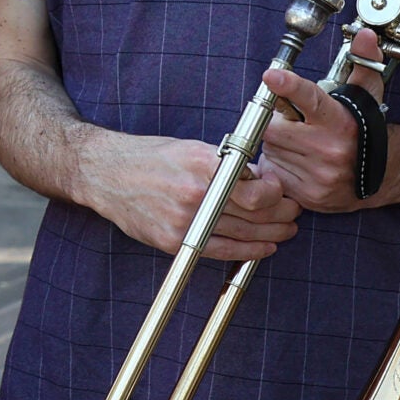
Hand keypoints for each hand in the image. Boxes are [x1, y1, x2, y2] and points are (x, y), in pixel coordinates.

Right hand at [69, 130, 299, 261]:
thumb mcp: (190, 149)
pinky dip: (248, 251)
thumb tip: (263, 180)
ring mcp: (183, 220)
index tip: (283, 190)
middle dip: (282, 214)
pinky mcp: (174, 240)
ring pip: (243, 234)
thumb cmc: (150, 158)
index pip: (256, 189)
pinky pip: (221, 251)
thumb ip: (225, 164)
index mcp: (201, 164)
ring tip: (285, 229)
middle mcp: (194, 193)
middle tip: (294, 211)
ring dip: (271, 233)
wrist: (105, 173)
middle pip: (254, 213)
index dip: (277, 194)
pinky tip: (264, 247)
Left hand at [261, 28, 399, 212]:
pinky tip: (299, 162)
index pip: (310, 99)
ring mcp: (319, 176)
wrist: (390, 177)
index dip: (289, 86)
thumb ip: (362, 64)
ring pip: (270, 150)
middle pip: (272, 127)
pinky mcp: (309, 196)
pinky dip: (278, 165)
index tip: (272, 75)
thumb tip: (365, 35)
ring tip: (301, 143)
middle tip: (292, 121)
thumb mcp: (366, 97)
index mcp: (340, 122)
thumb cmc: (368, 132)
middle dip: (276, 121)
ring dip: (277, 144)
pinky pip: (273, 173)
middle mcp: (330, 151)